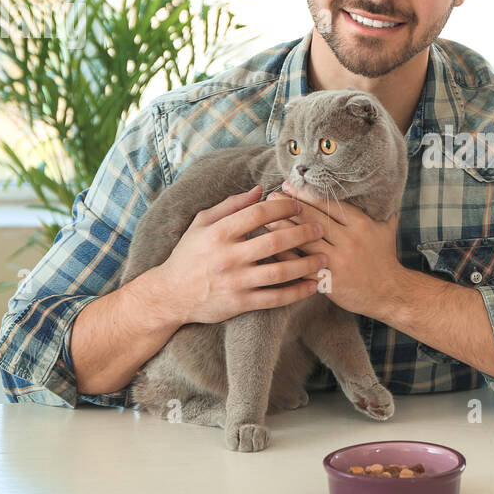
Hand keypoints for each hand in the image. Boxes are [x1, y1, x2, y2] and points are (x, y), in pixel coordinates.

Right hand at [150, 187, 328, 325]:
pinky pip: (275, 298)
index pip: (258, 214)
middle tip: (320, 228)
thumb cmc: (188, 254)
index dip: (282, 208)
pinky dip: (297, 293)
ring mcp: (235, 282)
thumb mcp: (201, 223)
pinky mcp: (240, 303)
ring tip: (325, 257)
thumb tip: (260, 189)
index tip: (299, 206)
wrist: (169, 295)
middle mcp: (228, 257)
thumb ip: (231, 205)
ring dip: (306, 264)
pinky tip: (313, 286)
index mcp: (218, 233)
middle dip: (303, 233)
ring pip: (280, 271)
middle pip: (274, 241)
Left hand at [265, 181, 403, 318]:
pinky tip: (272, 250)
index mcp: (360, 224)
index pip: (327, 204)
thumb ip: (379, 208)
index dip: (305, 195)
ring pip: (304, 241)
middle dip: (289, 207)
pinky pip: (302, 267)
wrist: (390, 292)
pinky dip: (286, 258)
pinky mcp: (329, 281)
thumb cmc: (385, 258)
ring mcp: (338, 261)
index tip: (288, 186)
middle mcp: (349, 240)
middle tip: (271, 198)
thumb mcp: (386, 228)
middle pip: (312, 219)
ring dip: (283, 229)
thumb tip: (377, 187)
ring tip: (266, 220)